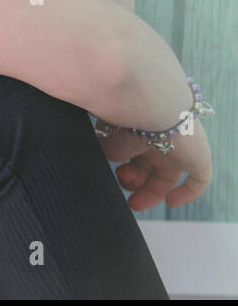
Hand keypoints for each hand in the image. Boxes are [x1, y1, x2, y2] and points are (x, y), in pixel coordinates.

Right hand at [94, 118, 211, 209]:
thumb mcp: (106, 140)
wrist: (145, 102)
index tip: (112, 179)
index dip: (123, 172)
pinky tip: (170, 202)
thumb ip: (107, 155)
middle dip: (133, 184)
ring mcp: (179, 146)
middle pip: (148, 169)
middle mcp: (158, 136)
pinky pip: (199, 180)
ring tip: (132, 191)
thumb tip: (105, 167)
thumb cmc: (120, 117)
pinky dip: (186, 193)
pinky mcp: (199, 155)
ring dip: (149, 191)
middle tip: (123, 194)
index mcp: (137, 129)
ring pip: (166, 176)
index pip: (132, 156)